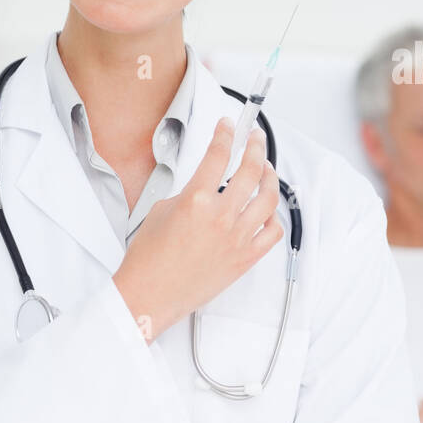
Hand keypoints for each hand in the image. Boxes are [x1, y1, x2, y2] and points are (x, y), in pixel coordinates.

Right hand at [113, 120, 282, 340]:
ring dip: (270, 178)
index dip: (225, 134)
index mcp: (196, 200)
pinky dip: (273, 217)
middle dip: (256, 146)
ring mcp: (237, 237)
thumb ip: (189, 193)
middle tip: (255, 139)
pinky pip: (272, 232)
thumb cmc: (149, 259)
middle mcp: (221, 217)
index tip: (228, 126)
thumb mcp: (161, 210)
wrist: (150, 296)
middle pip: (251, 170)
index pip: (218, 155)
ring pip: (269, 198)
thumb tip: (207, 186)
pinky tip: (267, 209)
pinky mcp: (245, 258)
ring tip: (267, 170)